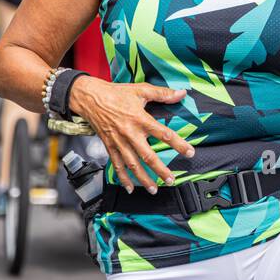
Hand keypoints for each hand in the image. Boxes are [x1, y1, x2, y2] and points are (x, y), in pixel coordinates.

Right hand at [69, 76, 195, 192]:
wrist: (90, 98)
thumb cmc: (115, 93)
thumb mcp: (141, 90)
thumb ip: (162, 93)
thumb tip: (181, 93)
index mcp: (140, 119)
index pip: (163, 134)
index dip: (178, 144)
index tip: (190, 152)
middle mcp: (130, 133)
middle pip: (147, 155)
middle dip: (160, 169)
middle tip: (171, 179)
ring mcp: (119, 142)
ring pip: (132, 164)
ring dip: (143, 178)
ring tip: (153, 189)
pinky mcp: (110, 146)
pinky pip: (117, 165)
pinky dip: (123, 178)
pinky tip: (129, 188)